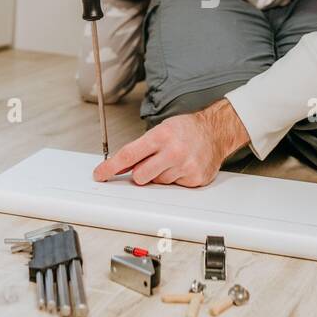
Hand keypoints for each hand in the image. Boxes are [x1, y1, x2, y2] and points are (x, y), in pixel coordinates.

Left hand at [93, 99, 250, 186]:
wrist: (215, 132)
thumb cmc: (186, 130)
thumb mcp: (161, 130)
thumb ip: (140, 148)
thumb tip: (121, 166)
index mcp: (161, 136)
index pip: (128, 155)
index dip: (110, 167)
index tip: (100, 175)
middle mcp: (173, 152)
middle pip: (140, 176)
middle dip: (140, 174)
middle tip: (150, 163)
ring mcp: (185, 166)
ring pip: (157, 183)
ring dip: (160, 175)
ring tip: (173, 161)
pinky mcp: (194, 179)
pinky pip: (173, 187)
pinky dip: (174, 178)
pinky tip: (182, 166)